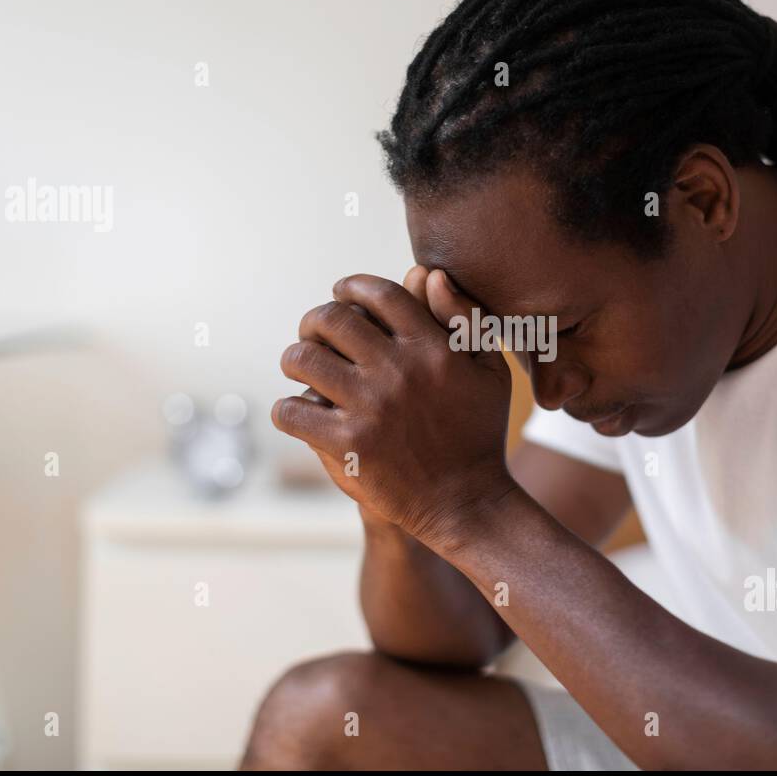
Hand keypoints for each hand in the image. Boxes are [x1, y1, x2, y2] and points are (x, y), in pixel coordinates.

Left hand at [273, 267, 515, 549]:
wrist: (467, 503)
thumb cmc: (479, 432)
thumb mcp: (490, 370)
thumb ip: (462, 318)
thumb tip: (427, 272)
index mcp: (433, 347)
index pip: (379, 293)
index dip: (352, 286)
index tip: (340, 293)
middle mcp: (399, 370)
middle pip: (332, 319)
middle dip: (314, 320)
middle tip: (312, 333)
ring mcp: (371, 408)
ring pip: (303, 360)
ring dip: (293, 359)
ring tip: (298, 368)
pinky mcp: (348, 445)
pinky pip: (292, 412)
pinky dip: (287, 409)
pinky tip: (296, 412)